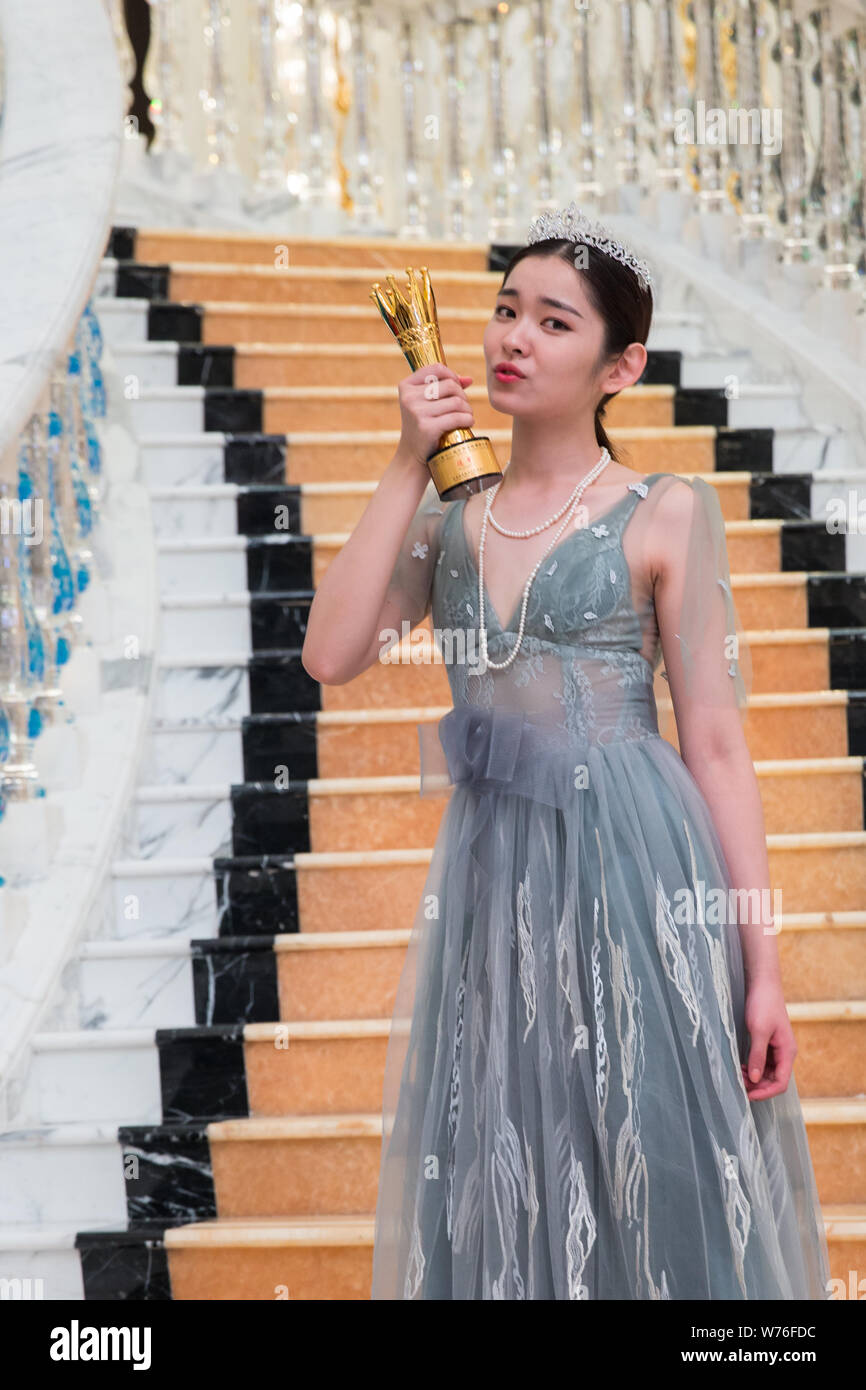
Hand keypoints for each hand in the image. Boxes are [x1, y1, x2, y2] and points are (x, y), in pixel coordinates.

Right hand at [397, 363, 474, 467]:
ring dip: (467, 409)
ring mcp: (416, 412)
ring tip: (467, 416)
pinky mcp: (427, 427)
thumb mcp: (427, 403)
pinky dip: (467, 419)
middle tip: (464, 407)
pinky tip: (468, 423)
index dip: (452, 375)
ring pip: (456, 401)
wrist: (413, 454)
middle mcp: (409, 397)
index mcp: (407, 386)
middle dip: (462, 395)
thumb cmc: (423, 424)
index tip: (458, 387)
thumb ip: (445, 388)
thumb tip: (468, 379)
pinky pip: (456, 417)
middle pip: (449, 385)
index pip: (436, 368)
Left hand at [741, 976, 796, 1100]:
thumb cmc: (763, 1004)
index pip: (780, 1083)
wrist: (763, 984)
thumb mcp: (758, 1031)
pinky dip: (753, 1068)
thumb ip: (758, 1056)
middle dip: (758, 1086)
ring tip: (738, 1075)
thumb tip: (755, 1080)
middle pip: (774, 1080)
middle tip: (739, 1084)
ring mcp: (777, 1049)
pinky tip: (741, 1067)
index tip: (748, 1095)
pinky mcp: (768, 1044)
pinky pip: (763, 1063)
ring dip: (754, 1078)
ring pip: (767, 1073)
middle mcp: (784, 1053)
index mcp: (787, 1052)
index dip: (765, 1092)